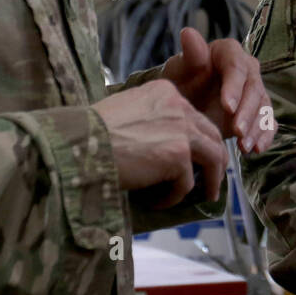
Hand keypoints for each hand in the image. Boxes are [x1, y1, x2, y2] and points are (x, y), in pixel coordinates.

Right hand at [91, 79, 225, 207]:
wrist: (79, 146)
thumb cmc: (90, 132)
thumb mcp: (126, 111)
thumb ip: (151, 119)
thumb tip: (164, 144)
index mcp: (165, 92)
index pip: (194, 116)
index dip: (199, 139)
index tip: (197, 157)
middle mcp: (179, 105)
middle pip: (211, 134)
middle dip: (216, 159)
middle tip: (213, 179)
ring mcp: (182, 130)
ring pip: (213, 157)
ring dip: (212, 180)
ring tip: (207, 196)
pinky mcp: (179, 156)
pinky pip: (187, 184)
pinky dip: (175, 196)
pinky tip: (158, 202)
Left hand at [160, 27, 274, 153]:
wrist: (186, 100)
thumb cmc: (183, 80)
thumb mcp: (181, 69)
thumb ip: (189, 54)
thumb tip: (188, 33)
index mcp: (229, 52)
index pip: (237, 67)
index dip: (235, 87)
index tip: (227, 107)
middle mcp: (247, 69)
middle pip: (254, 89)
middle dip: (247, 112)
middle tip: (237, 132)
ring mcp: (255, 91)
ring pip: (263, 107)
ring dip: (256, 128)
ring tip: (245, 147)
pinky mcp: (258, 111)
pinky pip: (268, 122)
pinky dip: (265, 136)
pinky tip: (257, 149)